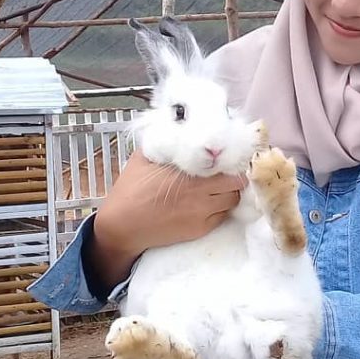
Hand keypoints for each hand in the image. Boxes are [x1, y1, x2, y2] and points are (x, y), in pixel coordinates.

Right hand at [89, 150, 246, 289]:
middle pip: (237, 183)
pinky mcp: (200, 230)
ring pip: (233, 200)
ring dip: (228, 193)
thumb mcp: (144, 157)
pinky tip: (207, 203)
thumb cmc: (131, 189)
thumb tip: (182, 129)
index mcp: (189, 172)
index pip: (228, 164)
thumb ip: (167, 143)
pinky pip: (222, 217)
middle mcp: (200, 193)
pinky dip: (219, 209)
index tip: (228, 155)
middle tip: (225, 172)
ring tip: (217, 188)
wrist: (122, 225)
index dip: (231, 158)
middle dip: (234, 175)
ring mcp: (202, 213)